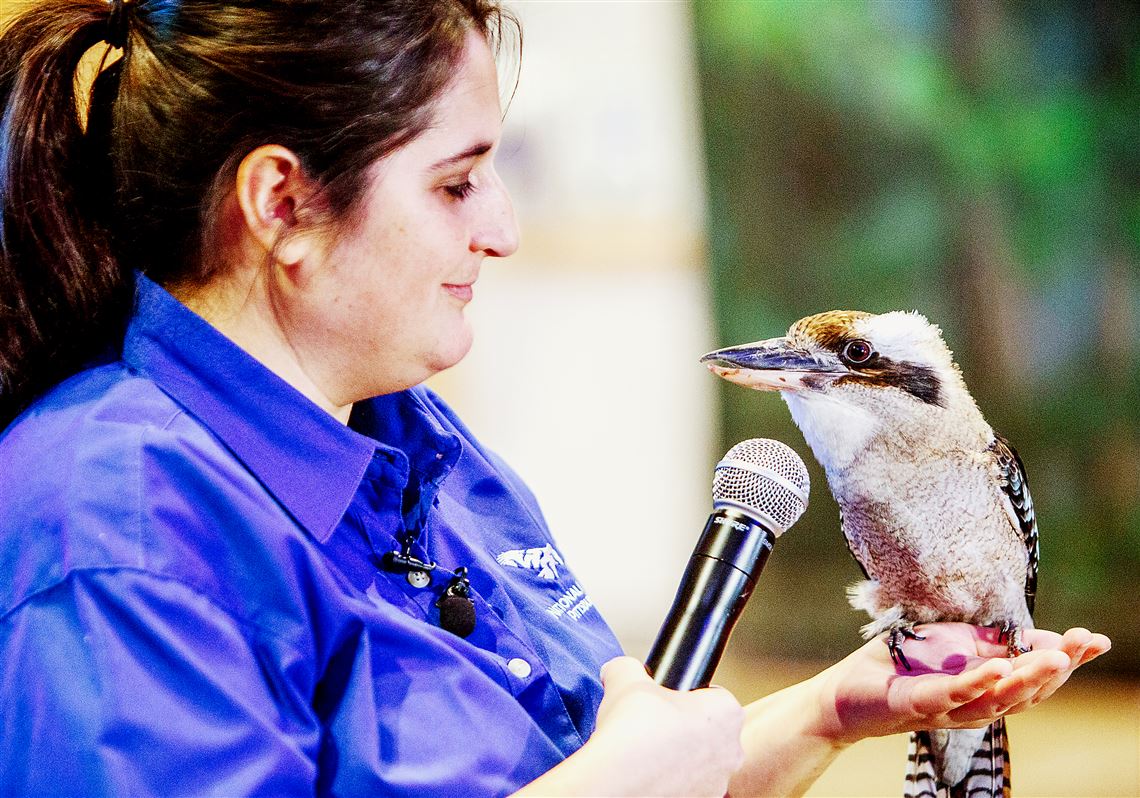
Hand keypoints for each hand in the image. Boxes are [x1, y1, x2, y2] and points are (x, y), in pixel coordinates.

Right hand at [590, 656, 744, 796]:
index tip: (666, 701)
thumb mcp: (625, 675)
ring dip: (682, 756)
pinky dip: (674, 780)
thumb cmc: (630, 729)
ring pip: (702, 762)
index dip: (686, 695)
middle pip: (711, 730)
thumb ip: (628, 666)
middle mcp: (732, 750)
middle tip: (655, 725)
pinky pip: (690, 786)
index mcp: (726, 712)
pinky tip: (650, 774)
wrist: (616, 779)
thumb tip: (620, 669)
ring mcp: (718, 783)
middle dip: (687, 726)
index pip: (713, 695)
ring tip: (649, 751)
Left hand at [809, 623, 1110, 743]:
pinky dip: (977, 682)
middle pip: (1024, 692)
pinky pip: (952, 695)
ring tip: (1057, 658)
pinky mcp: (916, 704)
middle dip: (1057, 668)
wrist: (846, 689)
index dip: (1066, 659)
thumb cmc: (899, 665)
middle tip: (1084, 645)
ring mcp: (946, 708)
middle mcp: (973, 703)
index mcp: (983, 685)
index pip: (1032, 675)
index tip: (1095, 640)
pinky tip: (998, 667)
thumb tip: (1038, 636)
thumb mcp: (951, 644)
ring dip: (1027, 678)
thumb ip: (990, 642)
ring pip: (996, 700)